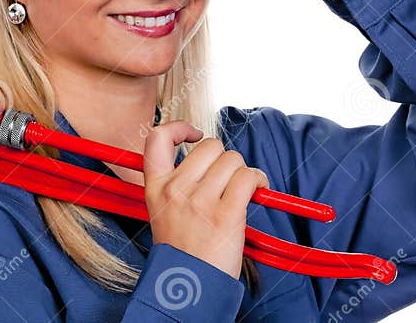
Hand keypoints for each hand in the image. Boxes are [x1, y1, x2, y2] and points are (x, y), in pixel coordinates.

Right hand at [143, 121, 269, 278]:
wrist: (189, 288)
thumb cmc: (182, 253)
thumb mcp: (164, 212)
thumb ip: (178, 183)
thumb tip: (208, 158)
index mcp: (156, 187)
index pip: (157, 138)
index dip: (178, 127)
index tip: (194, 135)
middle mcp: (176, 189)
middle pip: (209, 146)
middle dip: (224, 158)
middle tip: (227, 178)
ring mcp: (200, 202)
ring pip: (233, 160)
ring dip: (244, 171)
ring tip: (242, 190)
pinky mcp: (226, 214)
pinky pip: (248, 178)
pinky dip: (258, 181)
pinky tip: (256, 192)